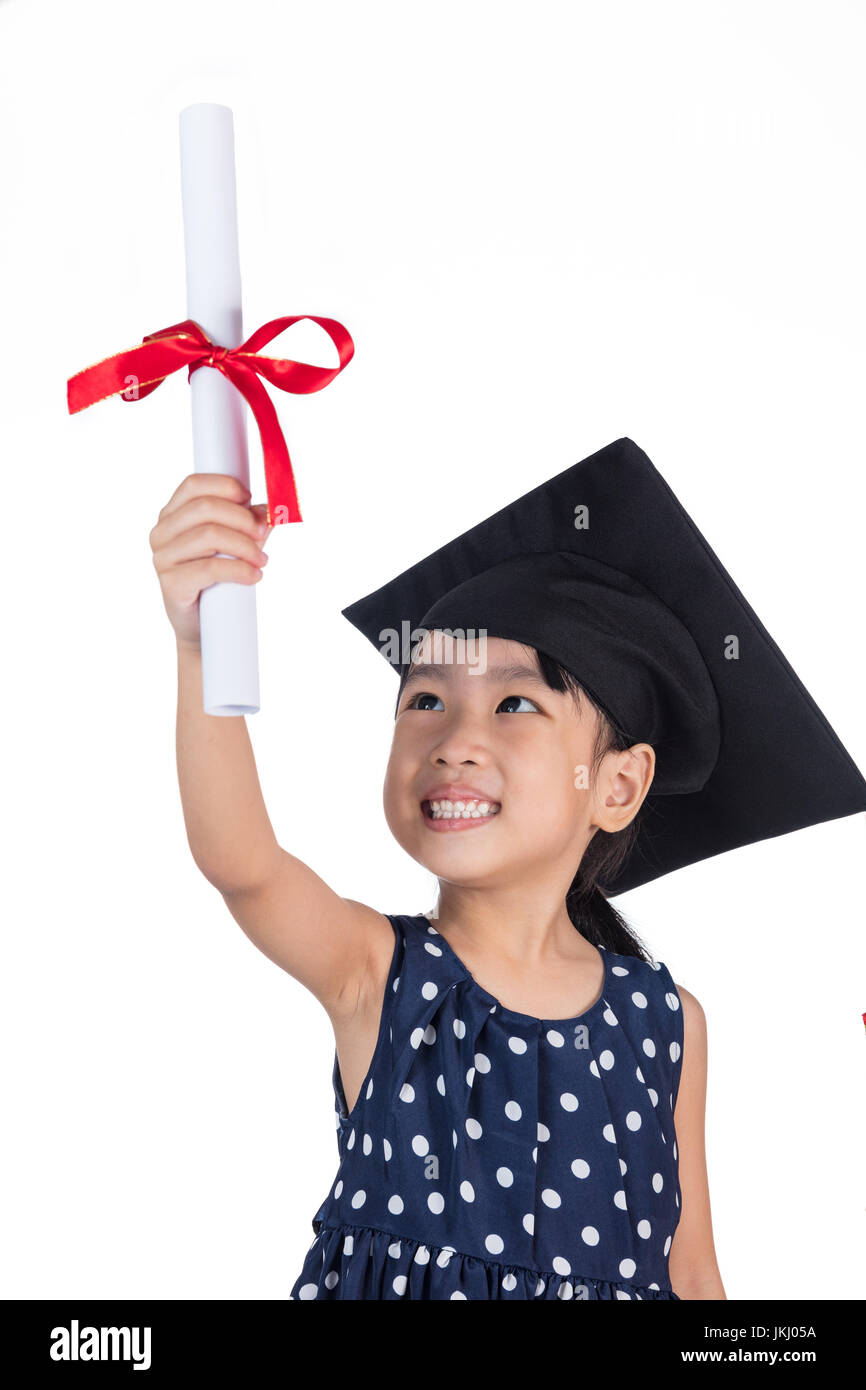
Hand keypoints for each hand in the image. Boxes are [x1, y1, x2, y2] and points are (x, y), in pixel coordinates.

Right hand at [149, 473, 271, 648]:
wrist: (203, 628)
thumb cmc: (217, 581)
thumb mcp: (233, 546)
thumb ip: (246, 525)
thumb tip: (268, 510)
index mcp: (172, 515)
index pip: (194, 485)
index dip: (225, 486)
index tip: (251, 499)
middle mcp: (162, 532)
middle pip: (205, 508)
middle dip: (242, 518)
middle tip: (264, 533)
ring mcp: (162, 558)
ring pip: (209, 535)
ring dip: (245, 546)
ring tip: (262, 560)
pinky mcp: (171, 583)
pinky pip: (210, 568)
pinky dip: (239, 570)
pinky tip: (254, 576)